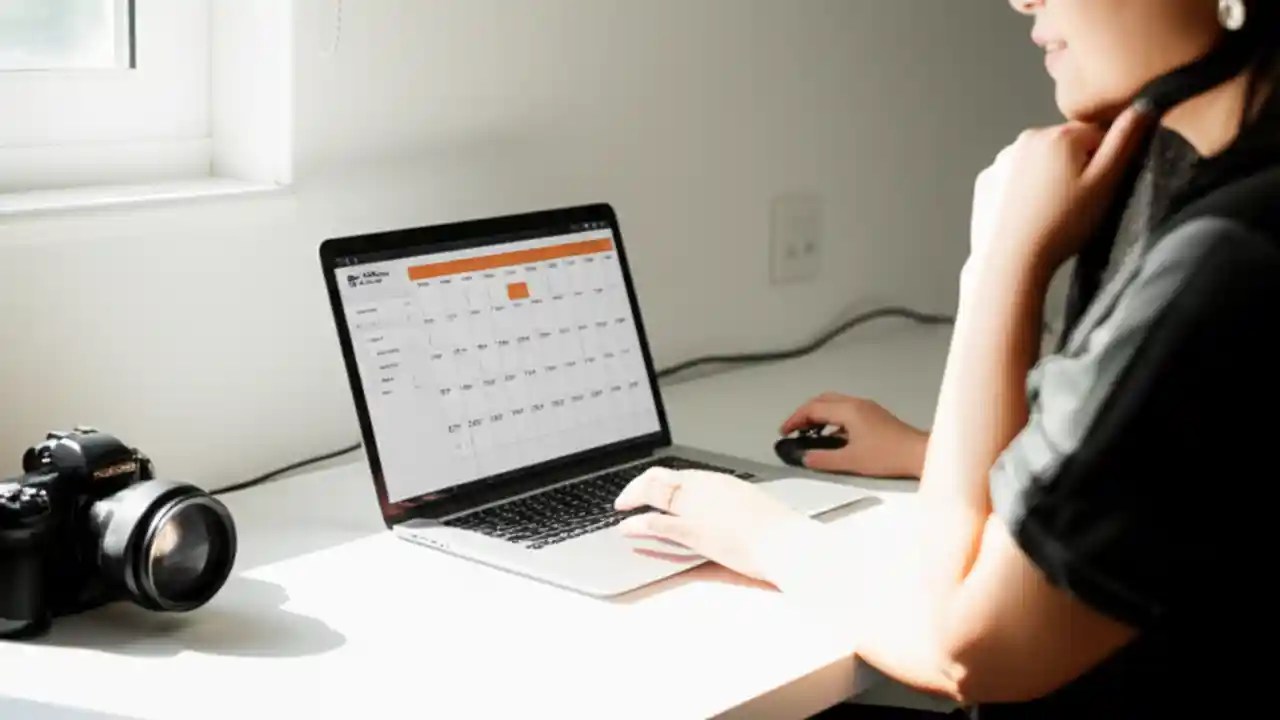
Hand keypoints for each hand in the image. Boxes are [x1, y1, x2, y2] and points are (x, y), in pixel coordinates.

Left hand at [614, 468, 807, 581]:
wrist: (791, 544)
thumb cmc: (780, 533)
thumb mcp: (751, 509)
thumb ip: (730, 507)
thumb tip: (721, 512)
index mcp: (721, 483)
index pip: (681, 475)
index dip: (658, 480)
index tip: (648, 487)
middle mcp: (707, 489)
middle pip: (662, 479)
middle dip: (639, 486)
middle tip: (626, 497)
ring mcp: (701, 509)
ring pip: (656, 494)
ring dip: (633, 498)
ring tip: (621, 508)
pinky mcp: (697, 531)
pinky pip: (659, 523)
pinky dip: (639, 524)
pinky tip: (628, 528)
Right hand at [780, 393, 927, 477]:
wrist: (919, 454)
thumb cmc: (888, 455)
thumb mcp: (850, 461)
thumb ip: (823, 459)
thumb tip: (804, 458)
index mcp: (848, 410)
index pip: (813, 408)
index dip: (795, 419)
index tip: (784, 431)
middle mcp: (857, 404)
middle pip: (822, 400)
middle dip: (804, 413)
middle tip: (794, 429)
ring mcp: (867, 408)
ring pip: (834, 404)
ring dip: (819, 415)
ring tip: (810, 434)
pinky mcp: (874, 416)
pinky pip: (845, 410)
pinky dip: (832, 419)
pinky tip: (832, 436)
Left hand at [971, 104, 1152, 274]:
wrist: (1011, 260)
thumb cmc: (1063, 225)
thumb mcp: (1104, 184)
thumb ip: (1124, 141)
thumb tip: (1144, 104)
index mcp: (1059, 134)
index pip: (1096, 134)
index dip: (1102, 162)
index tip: (1095, 189)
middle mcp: (1026, 137)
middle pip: (1064, 144)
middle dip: (1073, 166)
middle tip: (1072, 203)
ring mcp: (1001, 159)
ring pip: (1037, 159)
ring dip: (1047, 175)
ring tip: (1048, 210)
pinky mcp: (985, 180)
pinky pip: (1012, 176)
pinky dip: (1021, 189)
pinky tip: (1025, 213)